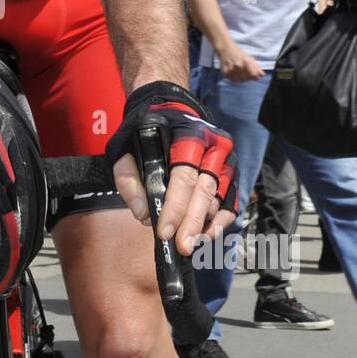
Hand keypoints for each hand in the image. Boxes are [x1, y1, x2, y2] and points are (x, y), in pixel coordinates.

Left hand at [105, 81, 238, 256]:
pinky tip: (207, 235)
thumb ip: (128, 179)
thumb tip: (143, 213)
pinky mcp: (230, 172)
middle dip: (192, 222)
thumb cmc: (146, 133)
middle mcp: (212, 145)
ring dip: (206, 224)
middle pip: (205, 190)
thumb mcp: (126, 147)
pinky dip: (220, 220)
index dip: (175, 207)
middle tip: (182, 246)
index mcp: (186, 135)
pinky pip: (230, 200)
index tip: (164, 232)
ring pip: (220, 197)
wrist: (170, 111)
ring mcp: (225, 159)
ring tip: (191, 244)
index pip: (183, 176)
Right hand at [217, 46, 264, 81]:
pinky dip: (235, 78)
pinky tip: (235, 73)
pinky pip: (234, 80)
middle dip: (248, 77)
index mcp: (246, 61)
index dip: (254, 76)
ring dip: (241, 78)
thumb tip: (261, 75)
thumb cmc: (239, 54)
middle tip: (245, 71)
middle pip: (247, 79)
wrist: (226, 50)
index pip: (253, 75)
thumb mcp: (250, 58)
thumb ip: (256, 67)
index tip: (253, 75)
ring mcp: (231, 70)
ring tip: (240, 72)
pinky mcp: (225, 73)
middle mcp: (238, 66)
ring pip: (240, 81)